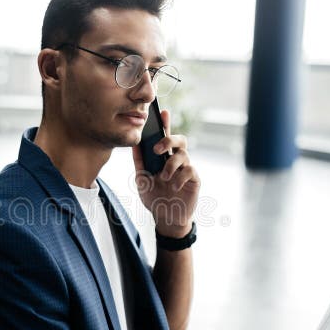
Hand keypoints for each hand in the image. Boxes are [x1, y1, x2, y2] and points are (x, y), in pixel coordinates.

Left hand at [132, 109, 200, 237]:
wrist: (165, 217)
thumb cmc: (154, 196)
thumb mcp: (141, 179)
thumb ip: (139, 161)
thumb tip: (134, 144)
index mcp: (163, 157)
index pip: (165, 136)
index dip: (166, 123)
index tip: (163, 112)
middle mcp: (176, 160)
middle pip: (180, 140)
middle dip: (169, 139)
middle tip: (157, 149)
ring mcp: (187, 168)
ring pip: (183, 155)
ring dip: (171, 165)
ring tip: (163, 178)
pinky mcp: (194, 179)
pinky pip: (190, 170)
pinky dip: (179, 178)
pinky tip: (173, 187)